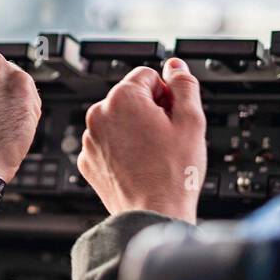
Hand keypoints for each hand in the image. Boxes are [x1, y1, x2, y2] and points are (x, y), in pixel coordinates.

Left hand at [76, 58, 206, 222]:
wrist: (153, 213)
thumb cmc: (173, 172)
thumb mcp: (191, 121)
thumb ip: (184, 85)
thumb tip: (175, 66)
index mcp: (122, 99)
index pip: (147, 76)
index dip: (166, 93)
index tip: (172, 114)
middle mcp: (98, 115)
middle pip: (130, 98)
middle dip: (150, 110)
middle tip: (167, 136)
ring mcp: (90, 139)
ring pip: (118, 121)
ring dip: (135, 130)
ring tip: (154, 153)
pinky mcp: (87, 160)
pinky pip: (107, 144)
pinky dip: (122, 149)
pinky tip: (139, 164)